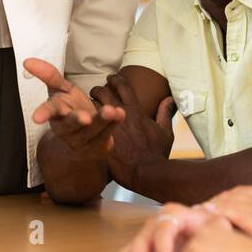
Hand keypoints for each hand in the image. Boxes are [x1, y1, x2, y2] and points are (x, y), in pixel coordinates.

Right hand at [25, 58, 124, 160]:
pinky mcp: (98, 145)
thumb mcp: (60, 91)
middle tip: (85, 118)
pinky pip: (106, 133)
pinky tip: (120, 113)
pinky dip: (113, 123)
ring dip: (101, 120)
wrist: (83, 139)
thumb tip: (27, 61)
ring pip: (91, 129)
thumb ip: (48, 75)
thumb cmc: (70, 109)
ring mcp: (83, 139)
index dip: (44, 113)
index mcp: (56, 113)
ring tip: (111, 110)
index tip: (36, 118)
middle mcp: (67, 128)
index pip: (49, 111)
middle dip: (76, 120)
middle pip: (70, 124)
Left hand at [93, 74, 173, 189]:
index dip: (116, 79)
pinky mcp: (99, 139)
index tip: (112, 78)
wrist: (146, 173)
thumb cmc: (156, 154)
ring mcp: (108, 127)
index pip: (123, 86)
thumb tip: (169, 99)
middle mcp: (120, 115)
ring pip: (91, 106)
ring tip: (87, 106)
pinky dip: (84, 122)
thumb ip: (165, 113)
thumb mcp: (165, 132)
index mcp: (135, 111)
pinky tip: (82, 125)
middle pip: (103, 92)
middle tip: (95, 91)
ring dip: (88, 104)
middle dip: (97, 89)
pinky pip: (87, 126)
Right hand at [105, 202, 228, 251]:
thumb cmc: (219, 231)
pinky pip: (135, 247)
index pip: (166, 228)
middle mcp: (163, 218)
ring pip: (138, 240)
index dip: (163, 248)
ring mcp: (156, 229)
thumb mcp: (220, 226)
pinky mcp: (152, 241)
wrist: (218, 231)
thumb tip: (217, 224)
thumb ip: (218, 226)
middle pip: (147, 233)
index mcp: (179, 213)